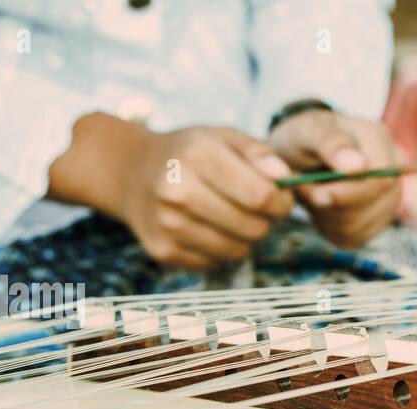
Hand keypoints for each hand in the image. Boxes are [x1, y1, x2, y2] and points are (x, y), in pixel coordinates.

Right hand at [49, 113, 294, 269]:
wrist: (130, 173)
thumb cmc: (187, 153)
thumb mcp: (221, 137)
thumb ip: (258, 153)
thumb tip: (285, 178)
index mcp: (197, 155)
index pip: (260, 196)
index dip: (282, 202)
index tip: (281, 198)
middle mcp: (177, 191)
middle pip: (253, 227)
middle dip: (265, 220)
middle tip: (254, 207)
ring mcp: (167, 224)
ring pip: (238, 251)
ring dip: (244, 237)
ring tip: (231, 216)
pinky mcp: (163, 251)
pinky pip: (216, 262)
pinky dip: (221, 249)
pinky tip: (208, 227)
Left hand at [268, 110, 401, 247]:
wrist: (301, 153)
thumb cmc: (304, 137)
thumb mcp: (307, 132)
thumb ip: (331, 143)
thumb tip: (359, 166)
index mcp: (379, 140)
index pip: (380, 177)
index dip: (345, 190)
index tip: (306, 186)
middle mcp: (392, 169)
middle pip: (372, 204)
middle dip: (330, 203)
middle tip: (303, 190)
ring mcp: (389, 198)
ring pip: (359, 225)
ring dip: (325, 217)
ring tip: (311, 195)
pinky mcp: (377, 221)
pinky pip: (354, 237)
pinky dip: (330, 228)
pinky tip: (321, 209)